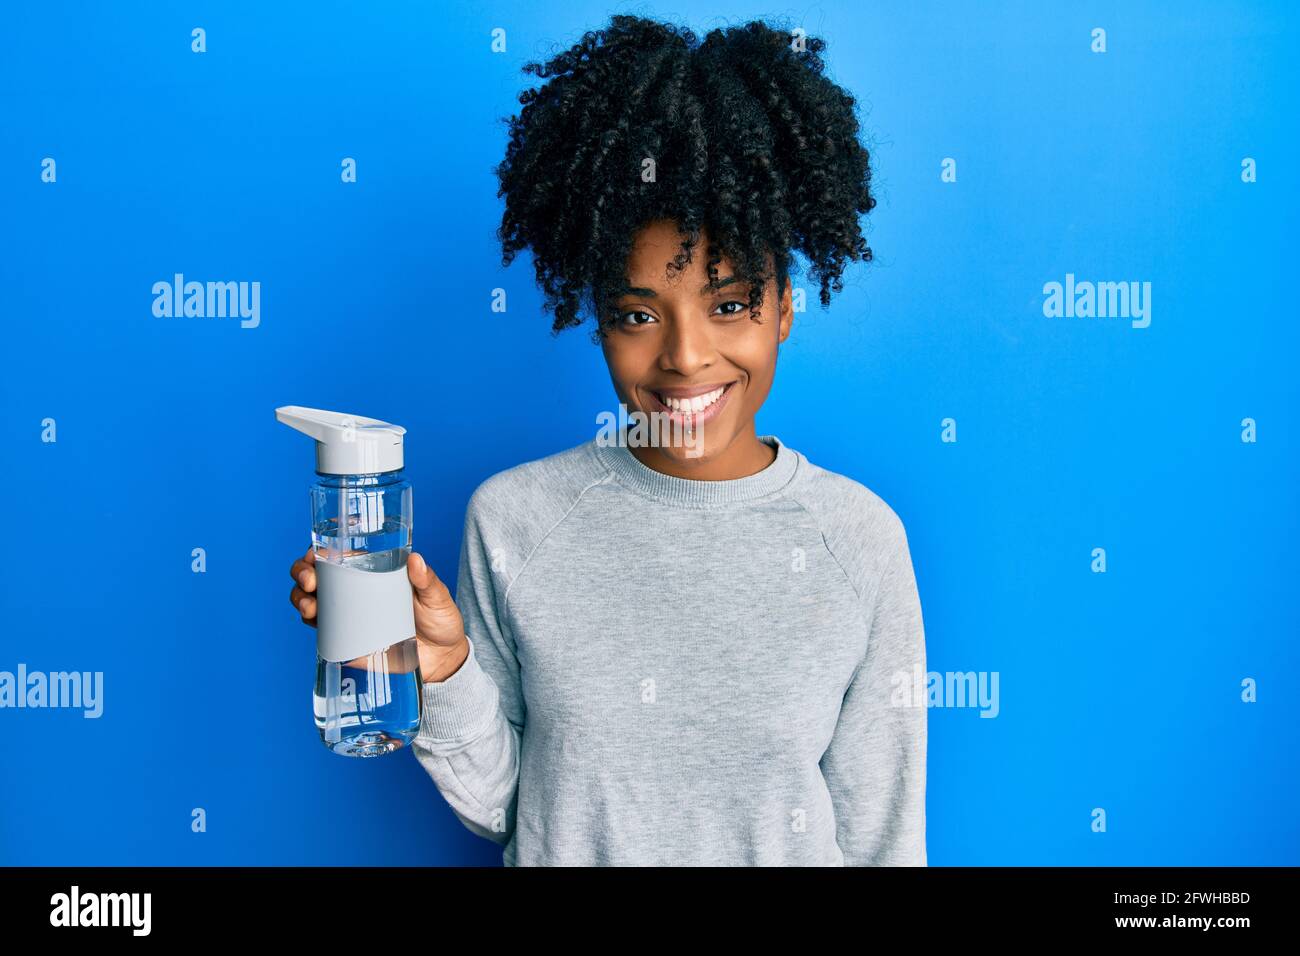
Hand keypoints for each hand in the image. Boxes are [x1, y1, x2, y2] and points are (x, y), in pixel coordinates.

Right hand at [289, 547, 468, 682]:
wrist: (442, 661)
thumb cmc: (441, 622)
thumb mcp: (438, 598)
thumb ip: (428, 581)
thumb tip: (415, 559)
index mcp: (374, 572)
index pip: (338, 554)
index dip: (318, 550)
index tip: (313, 555)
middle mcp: (355, 590)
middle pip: (315, 575)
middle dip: (301, 573)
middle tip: (310, 581)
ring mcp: (348, 615)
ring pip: (310, 599)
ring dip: (299, 598)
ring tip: (309, 606)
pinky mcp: (347, 639)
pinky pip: (320, 628)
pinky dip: (309, 621)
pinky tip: (311, 620)